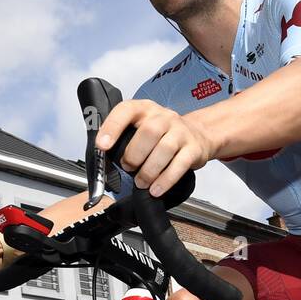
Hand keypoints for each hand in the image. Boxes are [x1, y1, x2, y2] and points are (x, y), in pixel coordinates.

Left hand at [96, 99, 213, 198]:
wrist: (198, 134)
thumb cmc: (162, 135)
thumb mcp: (142, 128)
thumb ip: (124, 139)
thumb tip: (104, 161)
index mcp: (144, 109)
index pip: (126, 111)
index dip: (112, 127)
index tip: (102, 145)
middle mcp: (164, 117)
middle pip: (149, 131)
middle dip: (134, 155)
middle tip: (128, 168)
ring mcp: (181, 131)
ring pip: (165, 148)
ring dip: (149, 170)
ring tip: (141, 182)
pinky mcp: (193, 149)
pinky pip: (179, 165)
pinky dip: (165, 180)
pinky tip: (156, 189)